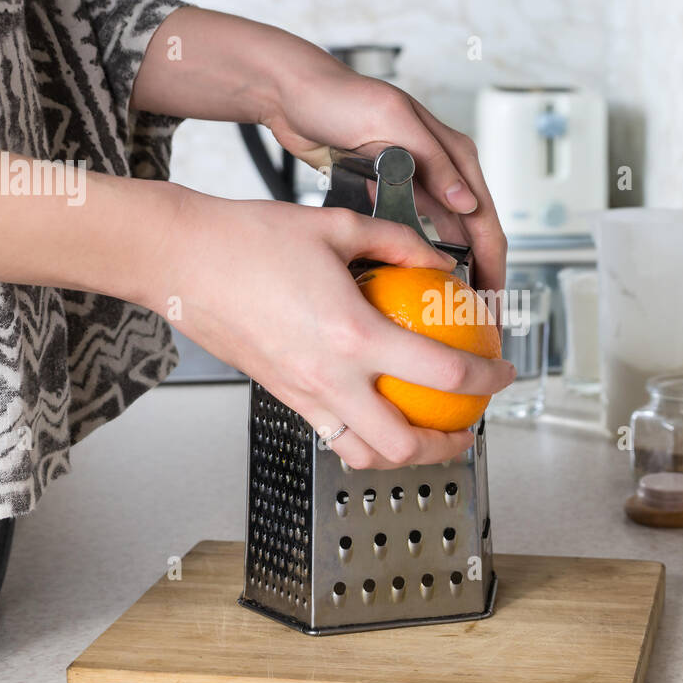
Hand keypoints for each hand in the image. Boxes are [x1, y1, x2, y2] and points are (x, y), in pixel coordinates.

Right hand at [146, 189, 515, 468]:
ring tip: (425, 434)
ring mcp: (303, 396)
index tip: (502, 371)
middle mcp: (330, 379)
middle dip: (450, 445)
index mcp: (354, 336)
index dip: (487, 380)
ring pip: (364, 455)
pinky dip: (362, 437)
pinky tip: (375, 412)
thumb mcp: (338, 226)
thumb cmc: (249, 239)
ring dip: (404, 455)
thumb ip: (399, 245)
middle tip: (469, 424)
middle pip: (405, 444)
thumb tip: (440, 263)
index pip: (444, 374)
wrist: (181, 260)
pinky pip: (331, 435)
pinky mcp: (283, 397)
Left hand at [264, 56, 506, 294]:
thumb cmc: (342, 97)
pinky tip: (412, 285)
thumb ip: (435, 159)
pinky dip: (419, 260)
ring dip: (451, 275)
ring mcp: (418, 185)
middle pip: (473, 238)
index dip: (494, 269)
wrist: (295, 94)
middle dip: (479, 282)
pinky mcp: (392, 194)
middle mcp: (444, 172)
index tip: (492, 307)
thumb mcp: (392, 121)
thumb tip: (468, 203)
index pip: (486, 222)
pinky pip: (414, 235)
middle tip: (476, 325)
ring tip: (449, 314)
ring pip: (447, 240)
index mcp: (455, 155)